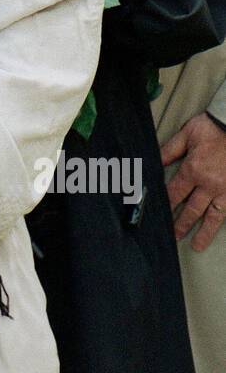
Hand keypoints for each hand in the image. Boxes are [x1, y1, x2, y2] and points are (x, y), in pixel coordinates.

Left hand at [161, 113, 225, 251]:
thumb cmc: (212, 127)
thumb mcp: (186, 135)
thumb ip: (169, 151)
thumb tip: (153, 163)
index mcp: (192, 170)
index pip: (174, 193)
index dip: (165, 205)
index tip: (157, 216)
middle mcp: (209, 184)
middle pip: (191, 209)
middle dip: (181, 224)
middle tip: (173, 237)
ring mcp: (225, 189)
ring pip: (213, 215)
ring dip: (204, 232)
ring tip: (196, 244)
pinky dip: (223, 220)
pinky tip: (219, 229)